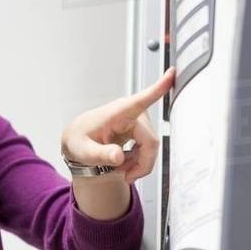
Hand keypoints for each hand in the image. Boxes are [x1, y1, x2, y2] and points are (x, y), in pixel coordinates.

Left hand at [61, 68, 173, 183]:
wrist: (79, 142)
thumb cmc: (79, 141)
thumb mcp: (82, 151)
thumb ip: (99, 154)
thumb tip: (118, 157)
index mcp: (117, 112)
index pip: (141, 100)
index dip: (158, 87)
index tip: (171, 73)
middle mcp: (132, 114)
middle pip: (151, 142)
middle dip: (141, 164)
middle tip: (124, 176)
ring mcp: (139, 121)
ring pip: (152, 149)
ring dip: (139, 165)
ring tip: (120, 170)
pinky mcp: (142, 129)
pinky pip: (150, 150)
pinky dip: (140, 162)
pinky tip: (125, 164)